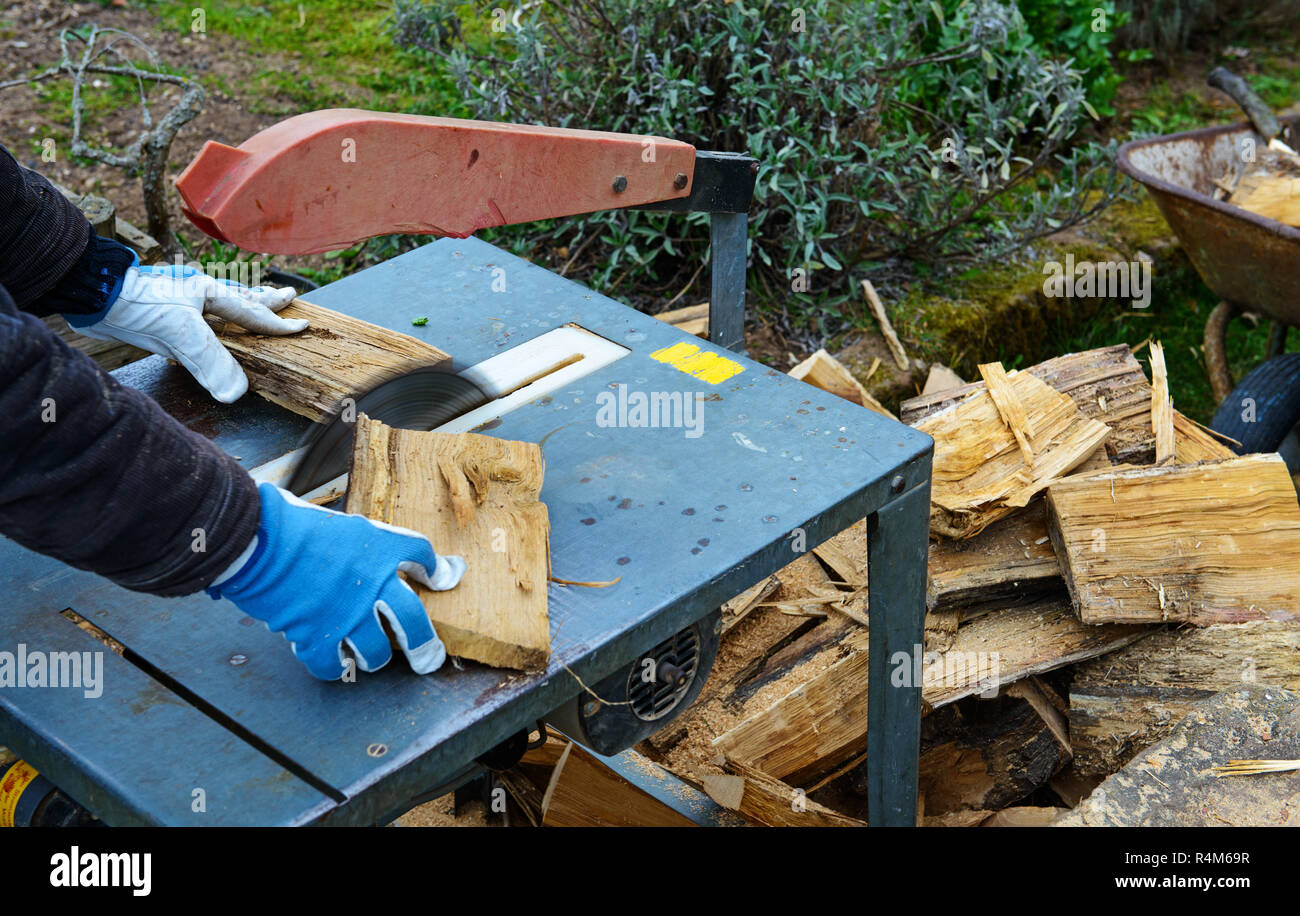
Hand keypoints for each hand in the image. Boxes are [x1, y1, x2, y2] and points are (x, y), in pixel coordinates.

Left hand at [66, 256, 306, 402]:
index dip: (277, 324)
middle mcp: (200, 293)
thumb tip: (236, 394)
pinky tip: (210, 323)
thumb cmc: (136, 304)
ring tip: (257, 300)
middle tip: (289, 296)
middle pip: (241, 297)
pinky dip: (215, 318)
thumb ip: (209, 362)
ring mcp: (183, 302)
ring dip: (243, 303)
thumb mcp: (178, 333)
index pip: (251, 313)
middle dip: (266, 299)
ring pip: (222, 303)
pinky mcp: (167, 314)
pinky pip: (203, 317)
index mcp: (209, 292)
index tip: (301, 327)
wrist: (93, 294)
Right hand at [208, 483, 466, 680]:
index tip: (443, 577)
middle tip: (430, 659)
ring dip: (376, 657)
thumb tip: (370, 550)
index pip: (421, 556)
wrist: (257, 540)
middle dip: (425, 644)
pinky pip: (332, 666)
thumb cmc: (292, 523)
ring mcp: (346, 614)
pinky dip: (334, 668)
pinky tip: (334, 663)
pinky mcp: (316, 635)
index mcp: (379, 549)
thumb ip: (365, 543)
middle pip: (413, 620)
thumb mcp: (342, 523)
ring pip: (376, 652)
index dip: (437, 568)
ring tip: (371, 657)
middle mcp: (371, 585)